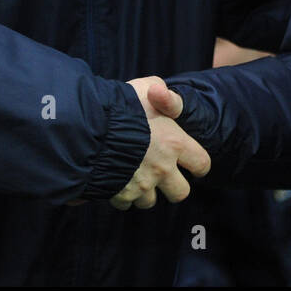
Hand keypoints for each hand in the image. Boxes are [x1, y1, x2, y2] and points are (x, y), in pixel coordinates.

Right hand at [110, 77, 209, 210]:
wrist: (88, 126)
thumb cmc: (121, 104)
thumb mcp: (146, 87)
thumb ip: (160, 92)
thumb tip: (161, 93)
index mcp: (175, 143)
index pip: (202, 164)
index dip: (198, 165)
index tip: (191, 163)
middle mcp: (163, 168)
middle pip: (180, 193)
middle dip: (172, 187)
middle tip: (161, 174)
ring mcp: (142, 184)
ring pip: (149, 201)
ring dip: (143, 191)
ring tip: (133, 174)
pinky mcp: (121, 194)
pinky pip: (125, 203)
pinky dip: (120, 195)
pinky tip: (115, 179)